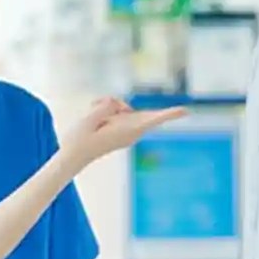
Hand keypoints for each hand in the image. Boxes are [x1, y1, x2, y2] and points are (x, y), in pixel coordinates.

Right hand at [61, 97, 186, 164]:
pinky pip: (115, 111)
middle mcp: (130, 131)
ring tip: (92, 120)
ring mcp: (126, 130)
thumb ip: (105, 107)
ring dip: (105, 107)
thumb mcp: (89, 119)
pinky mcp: (120, 129)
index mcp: (127, 131)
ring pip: (120, 107)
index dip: (169, 114)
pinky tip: (92, 117)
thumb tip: (114, 103)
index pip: (152, 120)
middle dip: (113, 104)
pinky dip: (103, 110)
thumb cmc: (80, 140)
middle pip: (129, 106)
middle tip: (96, 110)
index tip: (186, 111)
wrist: (72, 156)